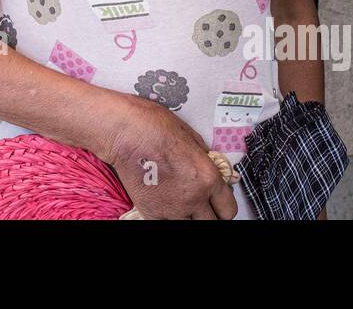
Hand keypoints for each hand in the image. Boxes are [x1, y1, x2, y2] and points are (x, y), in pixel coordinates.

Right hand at [107, 96, 236, 219]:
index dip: (224, 205)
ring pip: (190, 225)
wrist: (124, 132)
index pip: (228, 209)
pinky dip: (168, 217)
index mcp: (207, 177)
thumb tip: (215, 170)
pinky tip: (164, 204)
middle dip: (210, 214)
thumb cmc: (154, 126)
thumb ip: (206, 159)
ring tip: (182, 203)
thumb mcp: (191, 136)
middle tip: (203, 205)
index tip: (219, 202)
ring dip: (189, 216)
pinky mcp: (151, 212)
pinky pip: (167, 224)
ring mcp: (171, 209)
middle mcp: (193, 197)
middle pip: (213, 223)